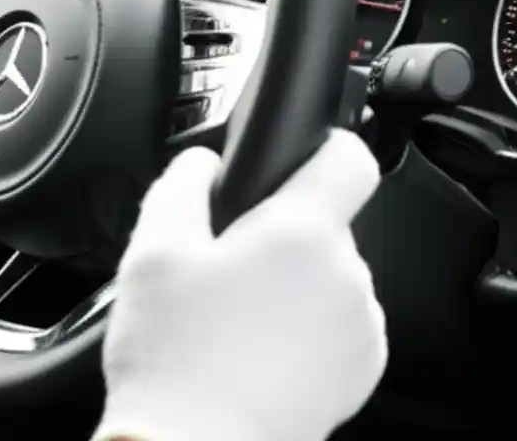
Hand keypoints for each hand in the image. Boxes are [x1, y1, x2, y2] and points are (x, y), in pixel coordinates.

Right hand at [94, 130, 386, 440]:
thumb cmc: (175, 361)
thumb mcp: (153, 253)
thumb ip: (183, 185)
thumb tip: (203, 162)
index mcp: (302, 233)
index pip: (349, 158)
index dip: (325, 148)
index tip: (302, 160)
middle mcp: (346, 274)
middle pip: (326, 226)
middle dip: (283, 236)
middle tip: (229, 272)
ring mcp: (361, 325)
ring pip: (332, 277)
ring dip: (297, 285)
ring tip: (240, 321)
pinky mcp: (362, 369)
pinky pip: (341, 324)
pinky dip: (310, 330)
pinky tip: (261, 352)